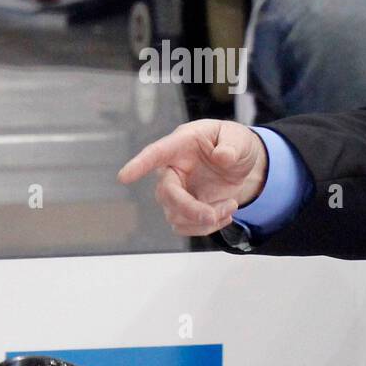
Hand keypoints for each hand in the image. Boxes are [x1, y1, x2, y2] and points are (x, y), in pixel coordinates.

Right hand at [117, 119, 268, 236]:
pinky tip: (226, 215)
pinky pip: (186, 227)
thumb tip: (223, 156)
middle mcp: (173, 169)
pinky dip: (207, 228)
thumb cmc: (234, 143)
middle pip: (167, 194)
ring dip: (205, 220)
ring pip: (175, 216)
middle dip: (190, 209)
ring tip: (232, 206)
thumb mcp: (239, 138)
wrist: (242, 162)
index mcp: (181, 145)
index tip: (124, 177)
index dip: (140, 165)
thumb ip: (232, 146)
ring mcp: (177, 191)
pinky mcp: (186, 208)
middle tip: (214, 215)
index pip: (156, 153)